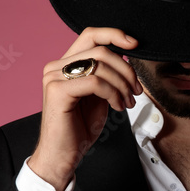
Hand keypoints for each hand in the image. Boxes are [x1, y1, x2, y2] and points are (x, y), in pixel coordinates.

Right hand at [27, 27, 142, 190]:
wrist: (62, 156)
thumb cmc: (78, 129)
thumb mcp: (98, 96)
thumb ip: (106, 75)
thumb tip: (126, 57)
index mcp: (65, 65)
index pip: (90, 35)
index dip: (114, 34)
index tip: (135, 45)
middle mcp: (56, 67)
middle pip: (100, 50)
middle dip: (126, 70)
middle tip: (135, 91)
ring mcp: (54, 77)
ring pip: (100, 65)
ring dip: (122, 84)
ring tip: (127, 102)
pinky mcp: (57, 91)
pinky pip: (95, 82)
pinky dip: (113, 94)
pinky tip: (117, 107)